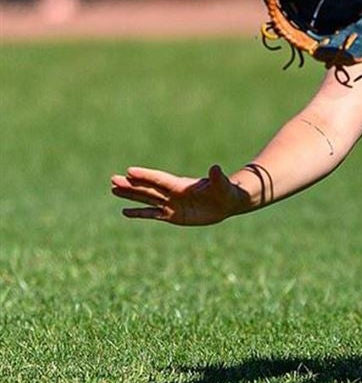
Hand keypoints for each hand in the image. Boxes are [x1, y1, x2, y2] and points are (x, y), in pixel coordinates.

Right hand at [110, 165, 248, 225]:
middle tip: (112, 179)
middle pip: (148, 188)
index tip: (130, 171)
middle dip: (131, 184)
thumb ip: (217, 178)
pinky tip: (125, 211)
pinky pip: (152, 214)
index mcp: (182, 185)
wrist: (227, 202)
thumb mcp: (222, 186)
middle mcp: (173, 193)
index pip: (160, 179)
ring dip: (130, 195)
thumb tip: (215, 168)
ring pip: (146, 199)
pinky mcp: (173, 215)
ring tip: (113, 189)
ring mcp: (171, 203)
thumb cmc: (227, 191)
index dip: (146, 175)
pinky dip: (139, 213)